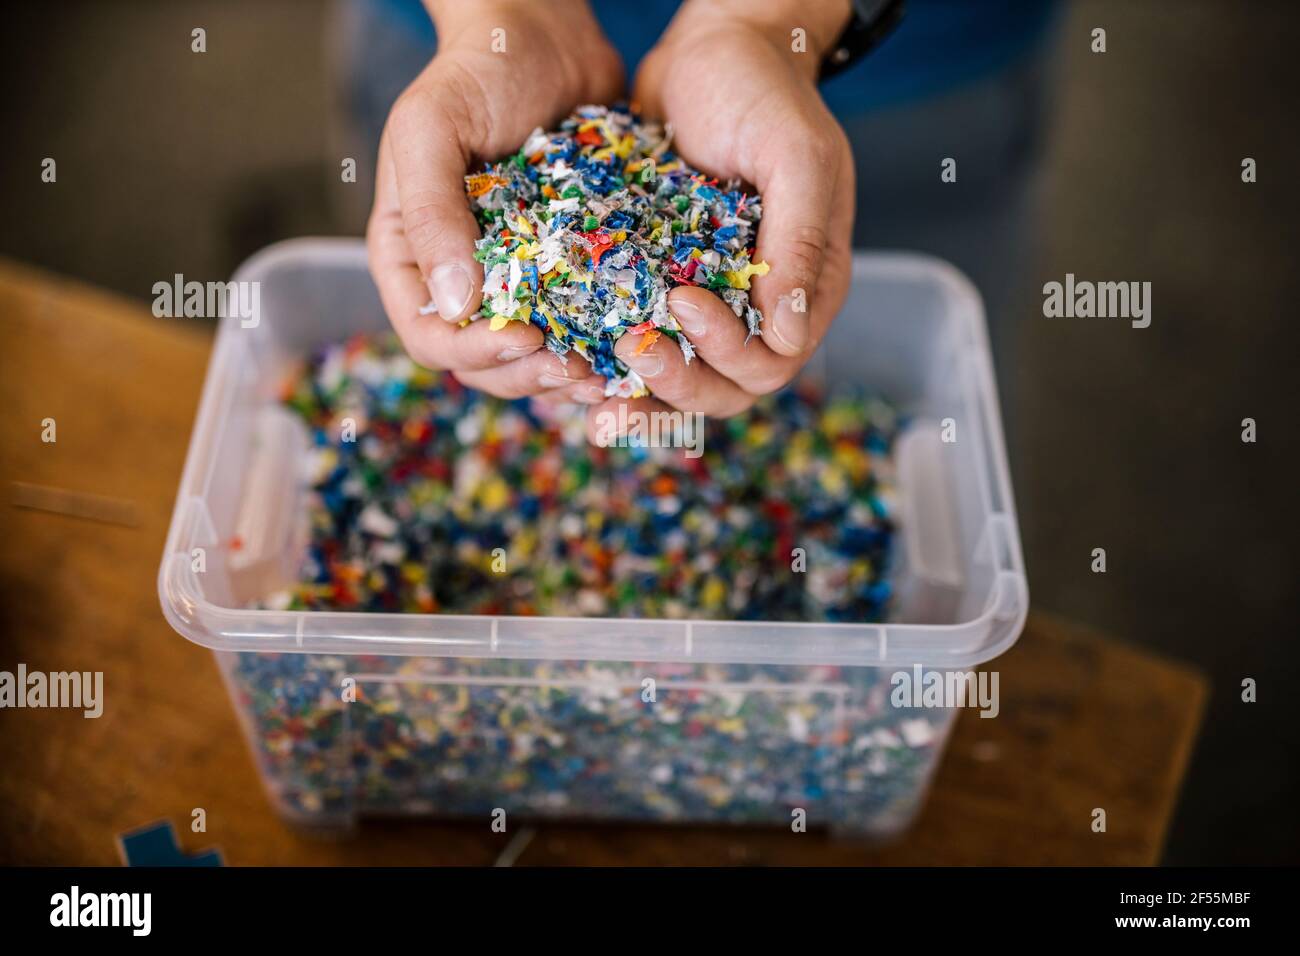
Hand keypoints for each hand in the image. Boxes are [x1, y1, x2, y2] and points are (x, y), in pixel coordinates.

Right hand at [367, 0, 621, 402]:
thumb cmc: (476, 72)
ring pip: (533, 357)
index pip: (430, 335)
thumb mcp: (431, 128)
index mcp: (412, 257)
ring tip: (609, 373)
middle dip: (528, 375)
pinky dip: (601, 344)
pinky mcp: (564, 270)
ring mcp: (515, 279)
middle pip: (483, 362)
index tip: (525, 340)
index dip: (474, 352)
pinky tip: (633, 345)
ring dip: (567, 376)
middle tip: (578, 370)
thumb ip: (430, 211)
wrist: (545, 36)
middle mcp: (460, 279)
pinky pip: (578, 325)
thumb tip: (455, 303)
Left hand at [571, 0, 854, 442]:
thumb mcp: (795, 157)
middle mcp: (757, 308)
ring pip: (677, 379)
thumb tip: (789, 336)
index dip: (728, 353)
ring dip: (637, 391)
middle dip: (677, 381)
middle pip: (723, 388)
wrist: (711, 48)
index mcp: (804, 287)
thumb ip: (800, 242)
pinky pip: (635, 340)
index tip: (682, 300)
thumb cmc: (764, 92)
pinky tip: (568, 363)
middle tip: (631, 347)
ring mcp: (707, 301)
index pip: (772, 361)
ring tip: (588, 382)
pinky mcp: (656, 285)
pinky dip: (605, 362)